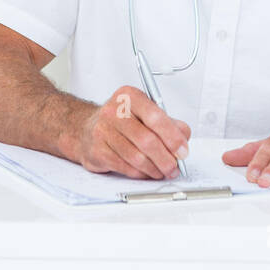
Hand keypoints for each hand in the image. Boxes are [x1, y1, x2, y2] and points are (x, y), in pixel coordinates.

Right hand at [76, 85, 190, 178]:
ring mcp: (103, 131)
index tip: (183, 150)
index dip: (172, 137)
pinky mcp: (97, 151)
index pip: (155, 117)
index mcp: (130, 96)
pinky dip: (140, 173)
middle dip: (166, 158)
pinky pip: (125, 167)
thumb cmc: (121, 121)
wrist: (86, 129)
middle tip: (175, 167)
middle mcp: (114, 111)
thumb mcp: (145, 113)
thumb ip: (168, 123)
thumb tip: (183, 137)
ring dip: (154, 169)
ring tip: (162, 171)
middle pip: (147, 140)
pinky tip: (146, 172)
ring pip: (136, 157)